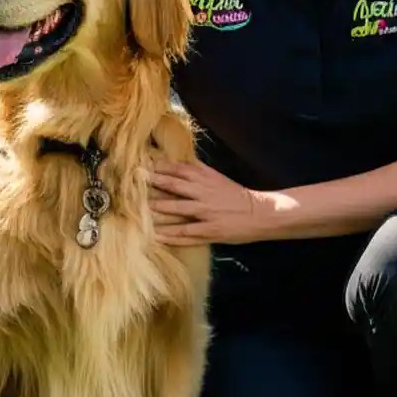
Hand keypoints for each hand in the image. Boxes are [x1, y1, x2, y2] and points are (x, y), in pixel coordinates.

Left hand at [149, 160, 270, 245]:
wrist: (259, 213)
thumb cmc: (236, 195)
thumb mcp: (218, 178)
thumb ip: (199, 170)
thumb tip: (179, 161)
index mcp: (206, 179)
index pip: (180, 169)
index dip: (162, 167)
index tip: (145, 165)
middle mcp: (204, 193)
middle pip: (175, 185)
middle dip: (155, 183)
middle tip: (136, 181)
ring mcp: (206, 213)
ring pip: (177, 209)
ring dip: (159, 208)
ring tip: (142, 209)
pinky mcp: (210, 230)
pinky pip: (186, 233)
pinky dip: (170, 235)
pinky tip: (156, 236)